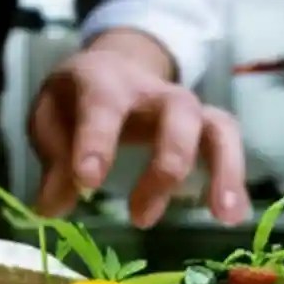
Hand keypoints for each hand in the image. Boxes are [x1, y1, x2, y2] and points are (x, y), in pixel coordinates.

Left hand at [27, 29, 249, 227]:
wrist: (112, 67)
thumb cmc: (77, 99)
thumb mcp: (50, 118)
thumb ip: (53, 158)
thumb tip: (52, 209)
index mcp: (103, 80)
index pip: (104, 103)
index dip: (96, 141)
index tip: (88, 182)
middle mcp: (153, 89)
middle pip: (177, 112)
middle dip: (166, 163)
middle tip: (140, 217)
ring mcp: (185, 105)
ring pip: (215, 126)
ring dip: (223, 170)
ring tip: (223, 215)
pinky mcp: (204, 122)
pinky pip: (228, 141)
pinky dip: (234, 177)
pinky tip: (233, 215)